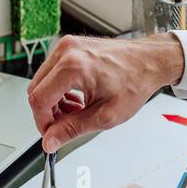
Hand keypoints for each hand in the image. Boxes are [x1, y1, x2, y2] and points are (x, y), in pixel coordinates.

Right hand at [26, 34, 184, 151]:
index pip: (38, 99)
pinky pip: (52, 71)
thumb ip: (72, 129)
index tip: (50, 133)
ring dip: (53, 101)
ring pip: (42, 81)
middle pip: (36, 89)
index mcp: (73, 66)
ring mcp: (67, 46)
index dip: (42, 122)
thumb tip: (51, 141)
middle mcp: (66, 52)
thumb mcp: (105, 115)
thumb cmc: (135, 82)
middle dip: (48, 112)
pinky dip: (59, 88)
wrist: (150, 62)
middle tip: (65, 125)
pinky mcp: (70, 46)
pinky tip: (77, 98)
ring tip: (76, 111)